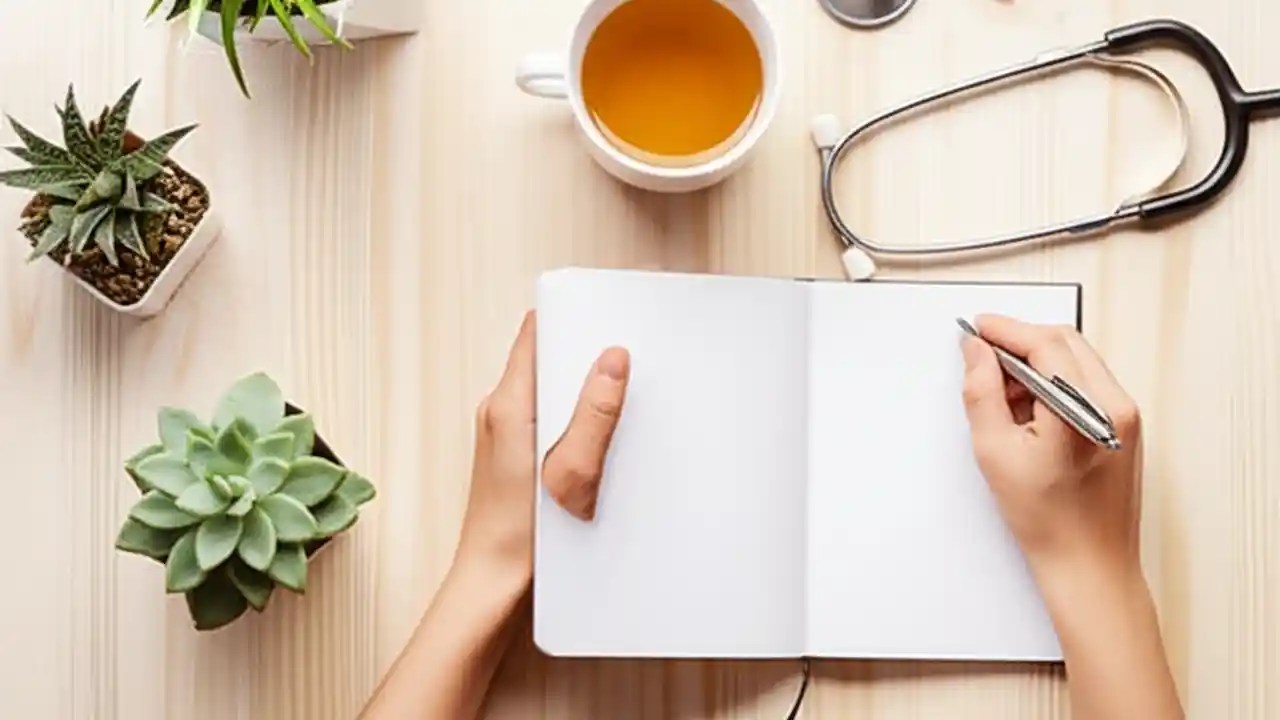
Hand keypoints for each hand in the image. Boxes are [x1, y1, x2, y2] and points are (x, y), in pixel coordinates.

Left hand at [454, 311, 630, 582]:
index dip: (572, 317)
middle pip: (547, 358)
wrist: (491, 588)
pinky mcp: (516, 456)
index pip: (535, 332)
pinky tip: (604, 442)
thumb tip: (613, 358)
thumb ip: (591, 416)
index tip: (610, 315)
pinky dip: (578, 421)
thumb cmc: (521, 538)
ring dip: (585, 393)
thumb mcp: (568, 476)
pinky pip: (551, 420)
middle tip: (630, 363)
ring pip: (551, 390)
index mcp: (507, 405)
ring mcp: (506, 434)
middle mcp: (500, 412)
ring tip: (623, 402)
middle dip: (588, 356)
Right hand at [959, 315, 1142, 576]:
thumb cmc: (1049, 522)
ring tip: (1002, 395)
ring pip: (1076, 361)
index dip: (1006, 329)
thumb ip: (982, 392)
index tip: (978, 328)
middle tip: (983, 356)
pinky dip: (1053, 383)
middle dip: (1020, 342)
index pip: (1045, 344)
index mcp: (1086, 410)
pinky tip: (1027, 411)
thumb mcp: (995, 452)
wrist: (1089, 565)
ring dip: (1036, 363)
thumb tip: (976, 353)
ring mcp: (1125, 416)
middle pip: (1065, 343)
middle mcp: (1116, 406)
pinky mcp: (1124, 427)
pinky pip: (1086, 384)